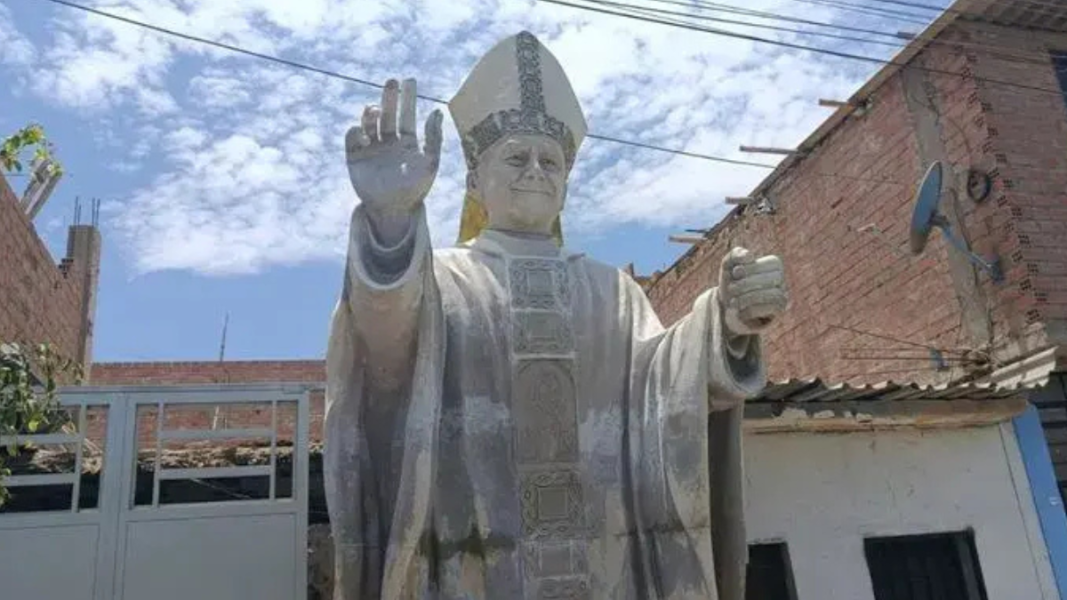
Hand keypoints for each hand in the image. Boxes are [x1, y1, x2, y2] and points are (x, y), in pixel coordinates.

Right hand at [346, 78, 443, 222]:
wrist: (394, 210)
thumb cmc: (416, 189)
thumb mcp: (430, 162)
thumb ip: (434, 137)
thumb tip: (437, 110)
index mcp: (407, 141)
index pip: (407, 114)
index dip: (408, 98)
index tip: (409, 80)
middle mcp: (388, 141)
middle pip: (387, 113)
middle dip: (389, 96)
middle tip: (392, 81)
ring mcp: (371, 148)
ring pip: (368, 122)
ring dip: (371, 112)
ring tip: (376, 110)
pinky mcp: (355, 157)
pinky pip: (352, 137)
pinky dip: (355, 131)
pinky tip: (364, 136)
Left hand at [718, 247, 786, 335]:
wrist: (727, 308)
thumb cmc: (731, 283)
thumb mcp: (728, 266)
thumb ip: (736, 254)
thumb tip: (749, 256)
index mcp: (773, 264)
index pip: (772, 263)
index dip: (751, 268)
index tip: (735, 273)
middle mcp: (781, 279)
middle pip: (773, 279)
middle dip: (746, 284)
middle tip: (731, 289)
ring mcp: (782, 295)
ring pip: (773, 295)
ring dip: (747, 298)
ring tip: (733, 302)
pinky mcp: (778, 311)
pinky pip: (770, 309)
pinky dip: (751, 310)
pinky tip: (740, 312)